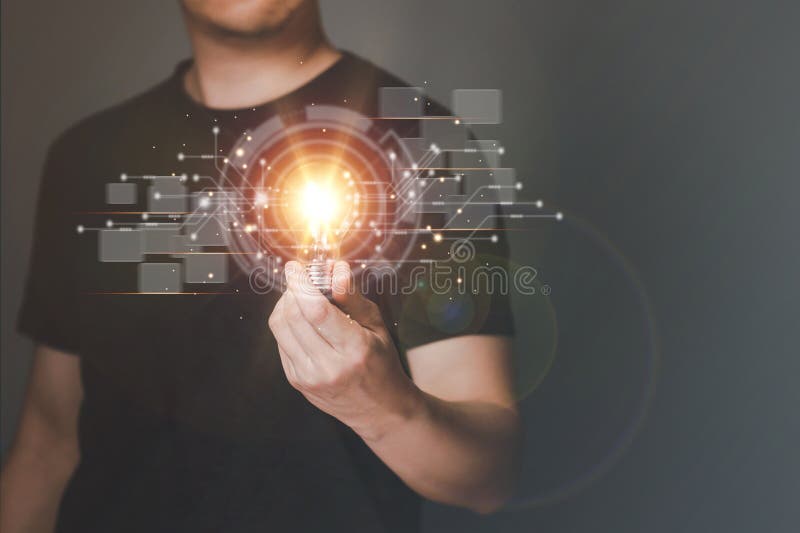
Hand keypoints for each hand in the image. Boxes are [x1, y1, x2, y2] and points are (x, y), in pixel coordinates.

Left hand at [268, 261, 420, 440]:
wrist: (378, 410)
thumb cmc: (381, 363)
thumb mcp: (375, 326)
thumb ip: (351, 296)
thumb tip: (334, 268)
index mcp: (354, 350)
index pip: (317, 311)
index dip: (301, 284)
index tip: (295, 267)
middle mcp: (328, 366)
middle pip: (294, 316)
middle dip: (293, 290)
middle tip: (300, 278)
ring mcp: (308, 377)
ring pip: (281, 327)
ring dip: (285, 303)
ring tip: (299, 295)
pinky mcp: (296, 381)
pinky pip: (281, 341)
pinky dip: (287, 323)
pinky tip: (301, 318)